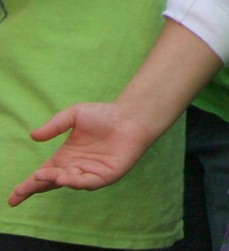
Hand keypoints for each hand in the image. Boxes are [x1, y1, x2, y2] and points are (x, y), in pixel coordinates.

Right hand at [8, 103, 161, 206]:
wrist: (131, 115)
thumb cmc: (104, 115)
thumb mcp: (74, 115)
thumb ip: (54, 125)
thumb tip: (33, 136)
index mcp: (65, 158)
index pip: (42, 175)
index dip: (27, 186)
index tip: (13, 197)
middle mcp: (75, 168)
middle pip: (50, 183)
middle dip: (35, 187)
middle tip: (22, 190)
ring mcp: (90, 173)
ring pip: (68, 182)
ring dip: (54, 179)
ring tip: (43, 175)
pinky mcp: (106, 176)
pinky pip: (88, 182)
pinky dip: (75, 181)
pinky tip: (64, 176)